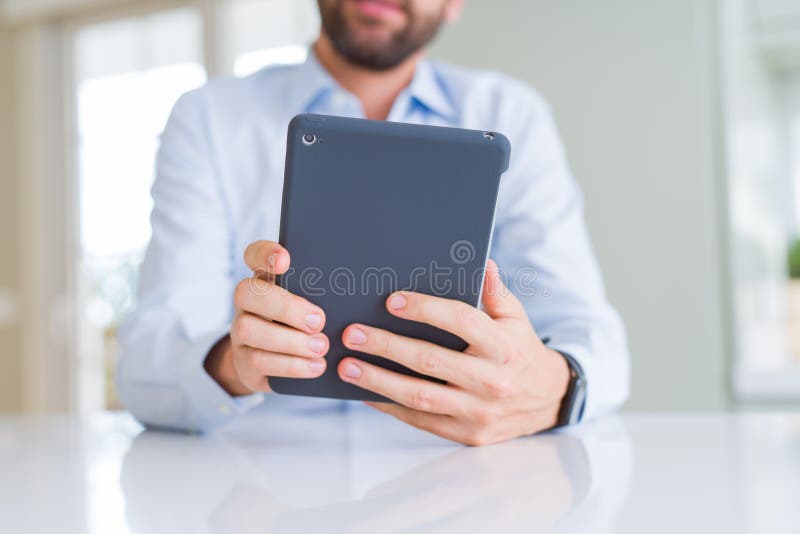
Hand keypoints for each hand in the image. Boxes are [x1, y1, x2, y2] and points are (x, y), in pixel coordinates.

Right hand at [205, 240, 328, 394]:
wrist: (274, 364)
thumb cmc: (303, 325)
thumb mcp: (312, 303)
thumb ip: (322, 291)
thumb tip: (355, 284)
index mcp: (265, 279)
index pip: (254, 254)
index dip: (265, 253)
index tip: (285, 259)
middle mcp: (246, 302)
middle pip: (247, 292)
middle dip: (285, 307)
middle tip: (319, 320)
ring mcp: (239, 332)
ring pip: (248, 329)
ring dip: (290, 340)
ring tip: (322, 347)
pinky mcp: (242, 361)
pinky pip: (258, 361)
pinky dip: (291, 365)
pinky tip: (316, 366)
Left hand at [337, 259, 570, 445]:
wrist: (547, 400)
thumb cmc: (520, 350)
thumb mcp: (516, 318)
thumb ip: (494, 291)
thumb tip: (479, 260)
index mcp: (504, 346)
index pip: (461, 322)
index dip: (425, 310)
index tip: (391, 301)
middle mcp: (492, 381)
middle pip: (431, 361)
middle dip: (387, 345)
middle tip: (353, 333)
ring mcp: (479, 412)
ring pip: (420, 396)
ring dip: (378, 380)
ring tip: (347, 366)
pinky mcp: (468, 434)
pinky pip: (421, 420)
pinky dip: (390, 406)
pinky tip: (366, 392)